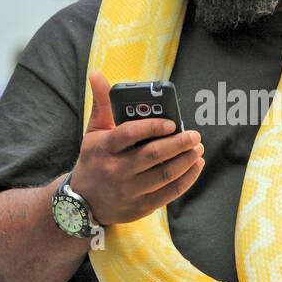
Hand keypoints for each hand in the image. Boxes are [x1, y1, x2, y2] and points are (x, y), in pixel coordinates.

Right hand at [70, 70, 203, 225]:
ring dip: (186, 161)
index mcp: (105, 148)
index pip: (129, 134)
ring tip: (198, 148)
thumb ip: (101, 103)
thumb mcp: (93, 132)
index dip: (152, 127)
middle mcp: (116, 171)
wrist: (83, 202)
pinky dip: (186, 180)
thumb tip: (96, 74)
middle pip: (152, 156)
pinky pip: (168, 193)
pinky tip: (196, 166)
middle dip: (178, 144)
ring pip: (164, 175)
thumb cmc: (94, 160)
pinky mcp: (140, 207)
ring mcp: (128, 191)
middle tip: (194, 135)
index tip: (172, 122)